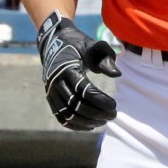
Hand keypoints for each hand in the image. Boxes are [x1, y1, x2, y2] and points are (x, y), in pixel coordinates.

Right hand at [36, 11, 117, 130]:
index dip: (100, 101)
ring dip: (87, 122)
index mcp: (67, 69)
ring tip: (103, 121)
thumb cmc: (79, 44)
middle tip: (113, 115)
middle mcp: (56, 82)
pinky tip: (90, 125)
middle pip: (77, 106)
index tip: (114, 105)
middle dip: (97, 114)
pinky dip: (75, 125)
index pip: (84, 91)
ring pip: (68, 115)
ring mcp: (51, 91)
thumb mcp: (94, 45)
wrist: (54, 42)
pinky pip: (61, 117)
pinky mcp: (50, 98)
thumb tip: (117, 75)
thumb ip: (106, 58)